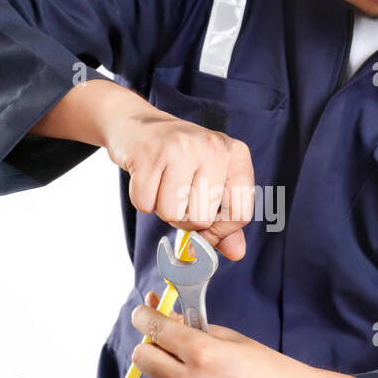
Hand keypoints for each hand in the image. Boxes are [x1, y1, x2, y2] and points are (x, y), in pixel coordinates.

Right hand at [105, 104, 255, 260]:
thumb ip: (226, 218)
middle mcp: (212, 146)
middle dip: (185, 219)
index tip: (206, 224)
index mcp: (236, 154)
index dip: (220, 230)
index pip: (240, 213)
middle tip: (179, 196)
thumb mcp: (212, 181)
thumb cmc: (180, 158)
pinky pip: (144, 204)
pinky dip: (143, 200)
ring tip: (163, 184)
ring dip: (162, 209)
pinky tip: (147, 178)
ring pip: (172, 214)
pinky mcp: (147, 153)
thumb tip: (237, 253)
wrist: (138, 124)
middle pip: (202, 219)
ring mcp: (179, 147)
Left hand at [129, 292, 377, 377]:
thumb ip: (194, 328)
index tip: (144, 314)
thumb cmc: (273, 372)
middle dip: (152, 345)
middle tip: (168, 342)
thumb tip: (163, 315)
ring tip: (204, 375)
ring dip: (170, 374)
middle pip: (143, 358)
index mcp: (203, 353)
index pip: (154, 328)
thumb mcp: (233, 338)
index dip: (145, 317)